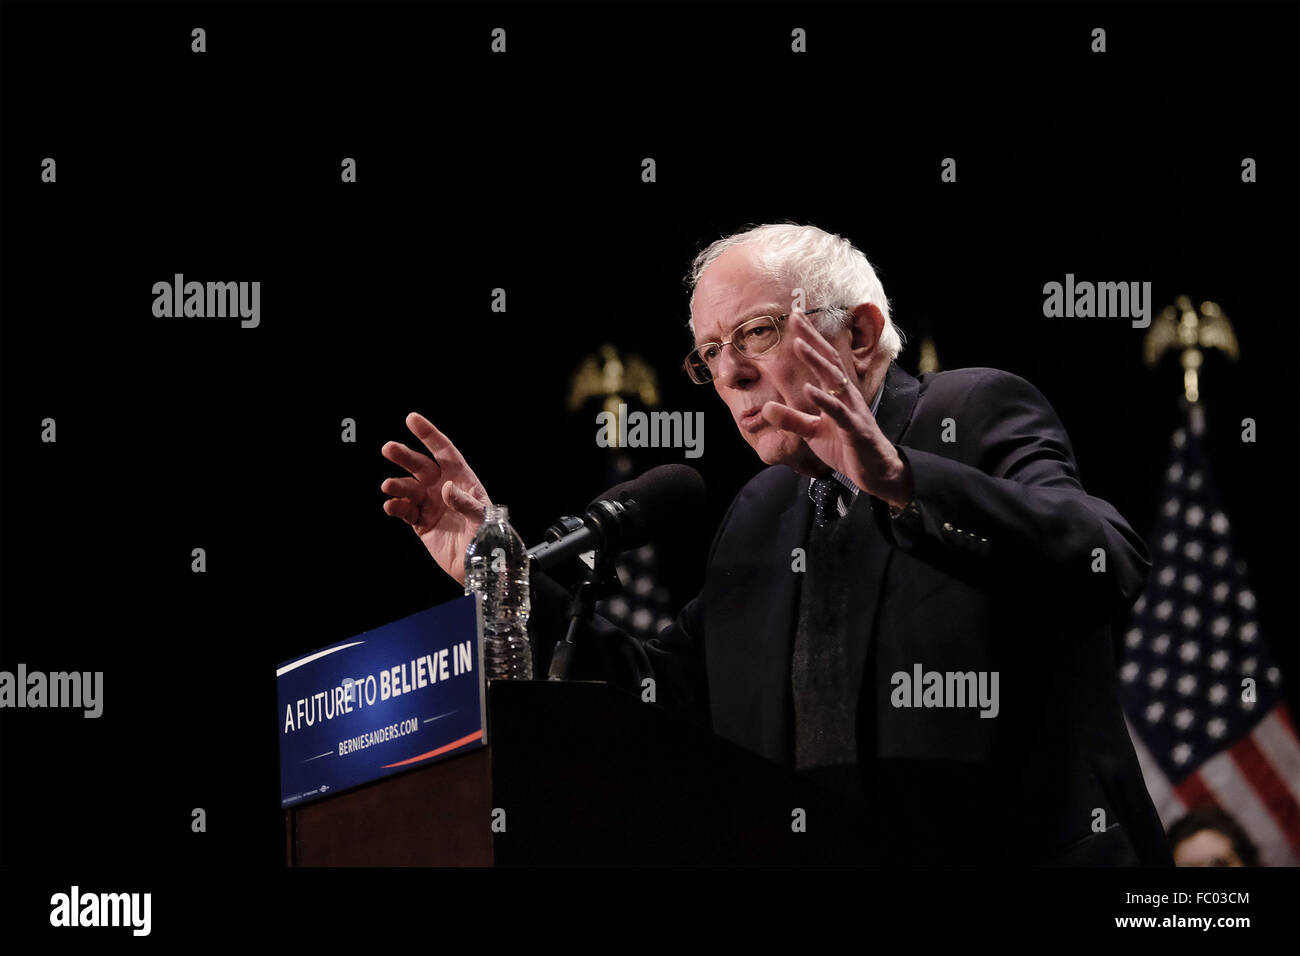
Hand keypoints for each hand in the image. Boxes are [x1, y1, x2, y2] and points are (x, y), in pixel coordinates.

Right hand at [380, 413, 491, 585]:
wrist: (480, 565)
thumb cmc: (489, 536)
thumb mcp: (483, 517)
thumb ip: (465, 502)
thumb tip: (445, 488)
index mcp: (462, 479)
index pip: (443, 451)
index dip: (428, 434)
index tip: (412, 419)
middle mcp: (443, 488)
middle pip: (420, 466)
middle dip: (404, 456)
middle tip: (388, 448)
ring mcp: (431, 505)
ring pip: (408, 488)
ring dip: (397, 485)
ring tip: (388, 485)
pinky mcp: (421, 523)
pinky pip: (405, 510)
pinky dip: (396, 506)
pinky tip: (391, 505)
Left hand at [760, 311, 912, 507]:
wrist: (874, 471)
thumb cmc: (845, 447)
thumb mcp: (812, 432)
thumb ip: (791, 419)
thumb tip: (766, 409)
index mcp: (837, 393)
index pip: (823, 360)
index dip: (810, 339)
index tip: (794, 317)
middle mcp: (846, 395)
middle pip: (829, 361)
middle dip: (812, 339)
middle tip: (795, 318)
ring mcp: (852, 410)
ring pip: (834, 381)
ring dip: (817, 362)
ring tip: (799, 344)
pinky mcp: (855, 429)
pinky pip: (838, 412)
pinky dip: (824, 400)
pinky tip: (810, 389)